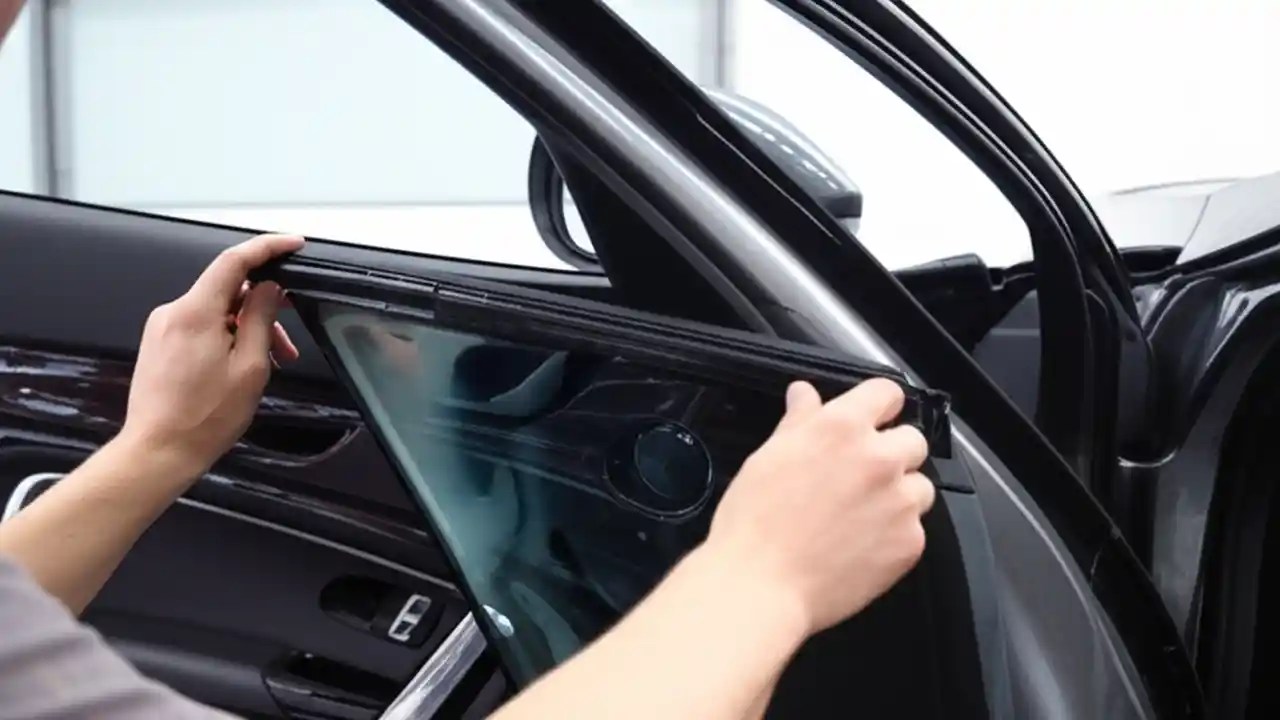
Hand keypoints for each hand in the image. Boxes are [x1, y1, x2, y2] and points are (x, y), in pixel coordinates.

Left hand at [119, 234, 305, 476]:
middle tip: (288, 341)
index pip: (234, 261)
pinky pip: (201, 327)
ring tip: (270, 364)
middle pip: (228, 291)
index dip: (267, 248)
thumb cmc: (206, 417)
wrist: (158, 451)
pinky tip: (242, 366)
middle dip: (263, 308)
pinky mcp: (159, 344)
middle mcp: (173, 312)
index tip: (293, 245)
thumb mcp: (249, 366)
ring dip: (247, 329)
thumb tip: (269, 287)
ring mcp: (162, 328)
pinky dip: (227, 338)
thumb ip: (260, 318)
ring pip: (217, 312)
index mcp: (195, 313)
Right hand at [705, 378, 933, 634]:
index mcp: (842, 428)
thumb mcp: (769, 456)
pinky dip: (894, 535)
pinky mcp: (910, 542)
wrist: (760, 584)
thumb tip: (806, 395)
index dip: (878, 406)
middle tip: (860, 475)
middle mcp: (879, 458)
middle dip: (892, 452)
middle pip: (913, 440)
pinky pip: (915, 529)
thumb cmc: (754, 521)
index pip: (887, 393)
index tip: (871, 419)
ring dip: (899, 494)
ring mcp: (900, 502)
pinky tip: (860, 545)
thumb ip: (799, 421)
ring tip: (861, 515)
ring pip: (920, 486)